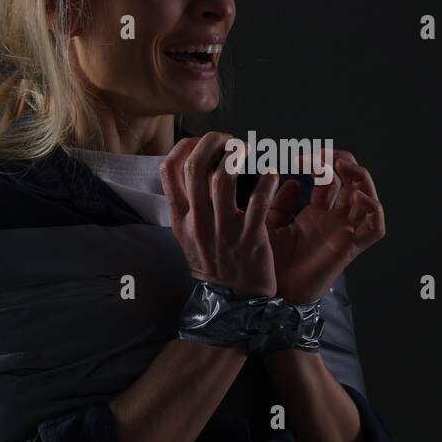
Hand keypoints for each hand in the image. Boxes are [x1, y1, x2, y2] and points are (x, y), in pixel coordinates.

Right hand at [159, 132, 281, 297]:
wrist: (231, 302)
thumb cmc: (213, 263)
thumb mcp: (187, 236)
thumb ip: (186, 204)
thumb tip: (191, 167)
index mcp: (181, 218)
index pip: (169, 170)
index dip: (185, 146)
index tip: (202, 142)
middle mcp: (198, 221)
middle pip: (196, 166)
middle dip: (213, 142)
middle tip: (229, 140)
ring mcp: (224, 229)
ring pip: (224, 178)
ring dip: (238, 155)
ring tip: (248, 150)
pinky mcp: (250, 238)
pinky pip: (259, 200)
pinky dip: (267, 180)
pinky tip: (272, 172)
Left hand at [264, 150, 385, 303]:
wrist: (271, 294)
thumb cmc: (269, 264)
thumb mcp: (269, 225)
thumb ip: (278, 204)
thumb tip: (291, 182)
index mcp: (317, 212)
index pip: (330, 177)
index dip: (318, 161)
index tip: (295, 157)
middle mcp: (334, 219)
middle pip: (352, 180)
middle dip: (340, 160)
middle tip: (320, 154)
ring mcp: (344, 231)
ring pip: (368, 197)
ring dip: (359, 177)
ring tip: (341, 165)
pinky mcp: (350, 248)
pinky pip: (376, 227)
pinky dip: (374, 209)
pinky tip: (358, 196)